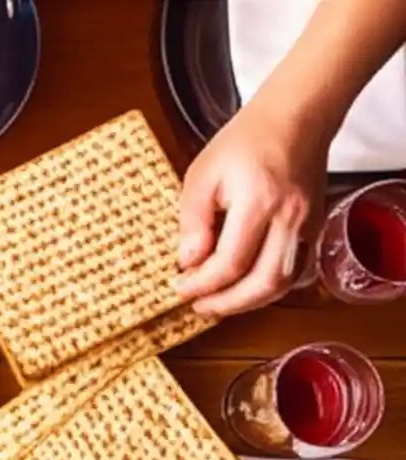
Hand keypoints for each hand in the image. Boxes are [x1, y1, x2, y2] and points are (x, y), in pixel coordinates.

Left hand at [174, 103, 327, 316]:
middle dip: (227, 303)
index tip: (179, 286)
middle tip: (199, 306)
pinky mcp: (315, 226)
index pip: (230, 262)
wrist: (294, 118)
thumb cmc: (245, 142)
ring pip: (284, 282)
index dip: (202, 284)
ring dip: (249, 301)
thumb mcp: (202, 174)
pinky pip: (296, 269)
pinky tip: (246, 287)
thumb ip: (193, 220)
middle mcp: (290, 218)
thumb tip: (188, 261)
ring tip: (219, 303)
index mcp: (259, 201)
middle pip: (263, 282)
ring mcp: (308, 224)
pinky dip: (270, 286)